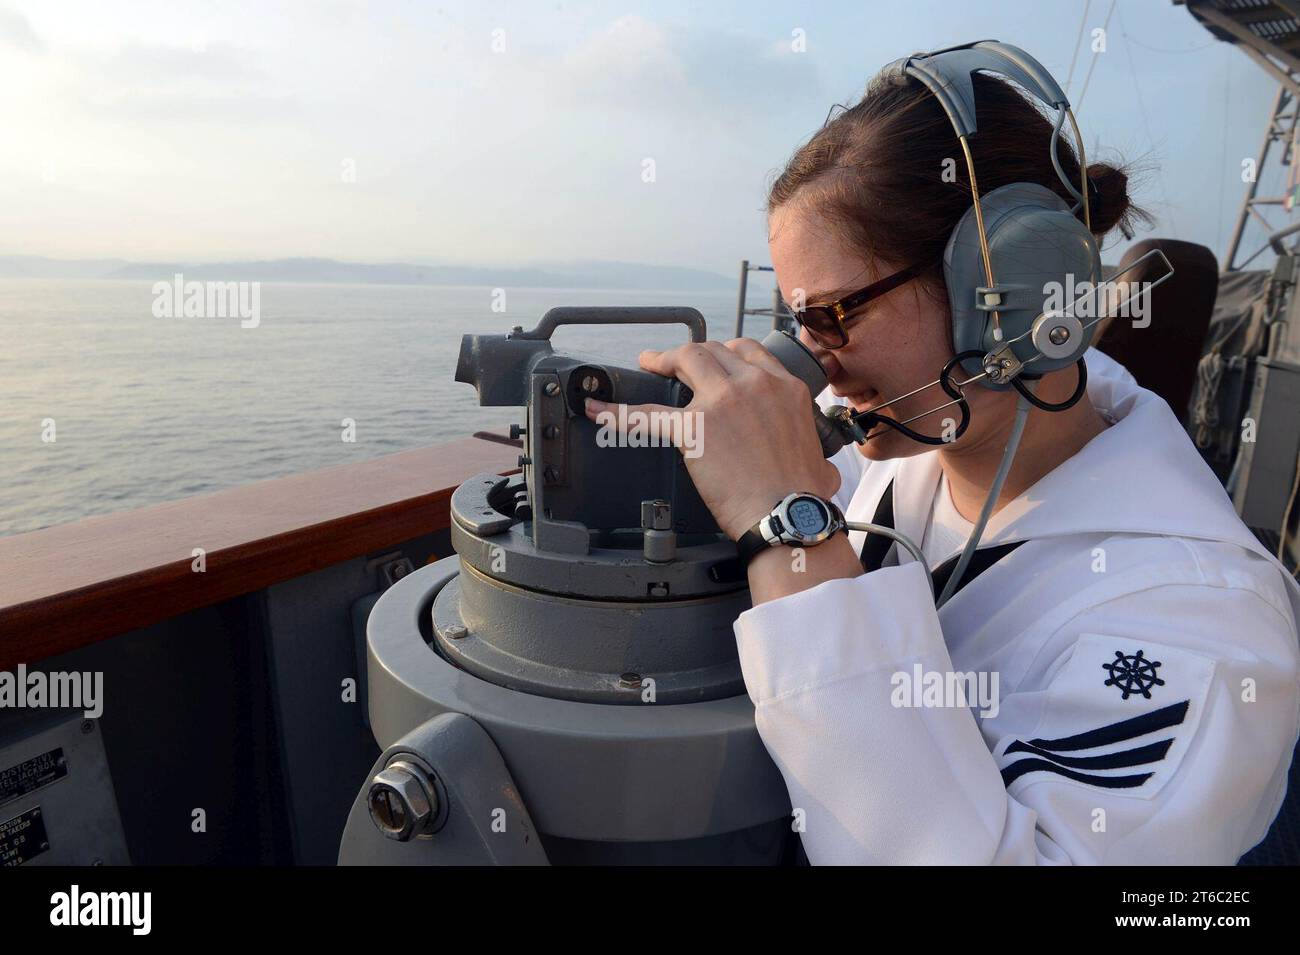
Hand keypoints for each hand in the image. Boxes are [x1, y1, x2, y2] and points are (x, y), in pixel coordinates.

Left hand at [582, 338, 840, 539]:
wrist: (788, 514)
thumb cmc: (803, 498)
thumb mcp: (822, 465)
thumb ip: (818, 460)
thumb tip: (824, 475)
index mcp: (785, 388)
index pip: (748, 351)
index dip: (724, 352)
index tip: (713, 360)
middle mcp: (755, 384)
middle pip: (714, 349)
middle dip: (691, 352)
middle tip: (674, 362)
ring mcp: (722, 401)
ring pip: (686, 360)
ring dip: (663, 359)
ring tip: (647, 364)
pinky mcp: (693, 427)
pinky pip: (647, 413)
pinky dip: (618, 411)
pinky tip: (599, 410)